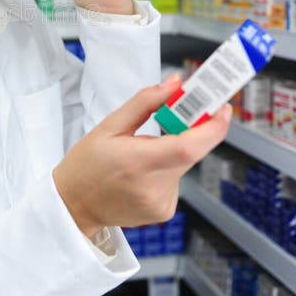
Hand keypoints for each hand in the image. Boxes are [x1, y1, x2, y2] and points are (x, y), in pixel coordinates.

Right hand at [52, 74, 231, 236]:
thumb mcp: (108, 126)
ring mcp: (160, 203)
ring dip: (173, 152)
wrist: (73, 206)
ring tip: (141, 154)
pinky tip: (142, 174)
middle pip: (190, 151)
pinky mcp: (164, 211)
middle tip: (176, 116)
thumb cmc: (86, 165)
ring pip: (184, 164)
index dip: (212, 127)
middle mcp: (152, 186)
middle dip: (191, 130)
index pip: (188, 146)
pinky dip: (167, 170)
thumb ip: (144, 103)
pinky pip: (177, 180)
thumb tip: (174, 84)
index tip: (222, 108)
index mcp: (137, 162)